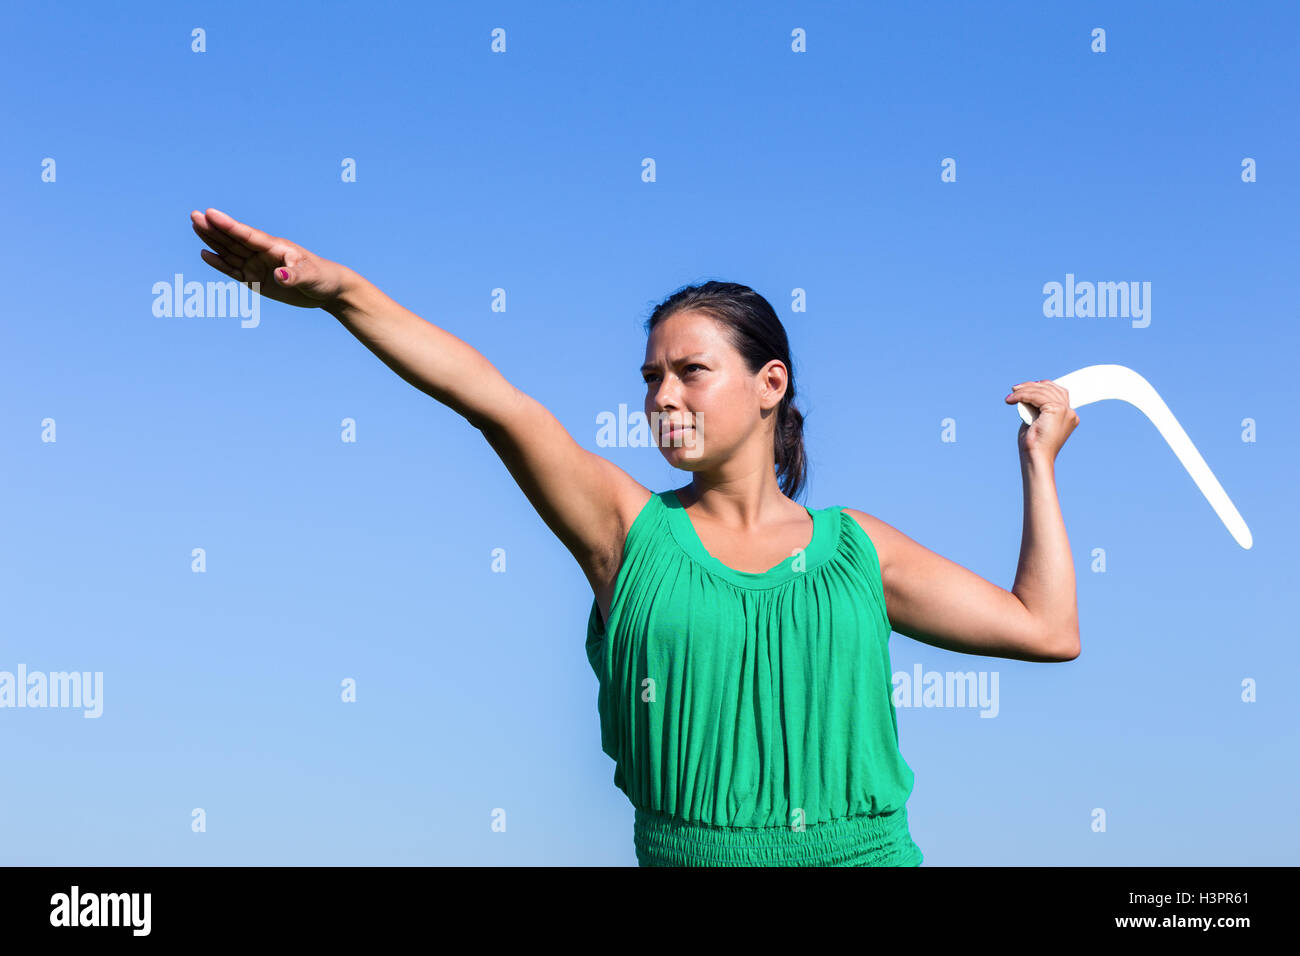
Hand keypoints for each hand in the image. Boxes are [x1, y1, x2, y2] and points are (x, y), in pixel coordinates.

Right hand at [190, 207, 350, 309]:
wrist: (327, 289)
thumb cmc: (322, 277)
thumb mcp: (310, 276)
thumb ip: (294, 275)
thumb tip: (280, 276)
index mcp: (274, 247)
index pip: (247, 235)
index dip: (229, 225)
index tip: (210, 213)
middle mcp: (262, 253)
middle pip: (233, 239)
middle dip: (214, 228)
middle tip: (194, 215)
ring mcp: (257, 265)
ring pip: (230, 251)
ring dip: (212, 240)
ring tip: (195, 225)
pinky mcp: (256, 280)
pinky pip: (233, 270)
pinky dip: (219, 263)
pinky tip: (206, 254)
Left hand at [1004, 380, 1079, 461]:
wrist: (1036, 457)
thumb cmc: (1033, 445)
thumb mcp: (1036, 422)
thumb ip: (1036, 409)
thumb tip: (1027, 396)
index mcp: (1068, 416)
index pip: (1058, 392)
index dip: (1041, 386)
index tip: (1023, 389)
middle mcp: (1069, 412)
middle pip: (1051, 388)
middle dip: (1032, 386)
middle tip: (1015, 389)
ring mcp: (1065, 411)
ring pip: (1043, 391)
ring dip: (1024, 390)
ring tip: (1011, 395)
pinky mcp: (1056, 410)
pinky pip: (1037, 396)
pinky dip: (1022, 395)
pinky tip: (1011, 399)